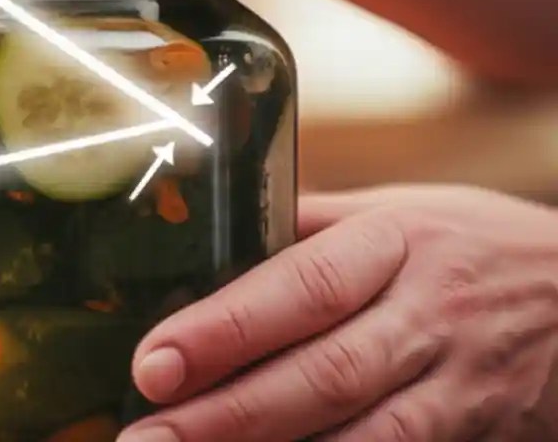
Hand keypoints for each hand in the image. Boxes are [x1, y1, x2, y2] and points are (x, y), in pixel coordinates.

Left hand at [118, 186, 557, 441]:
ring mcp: (464, 386)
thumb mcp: (398, 212)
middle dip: (229, 415)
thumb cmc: (468, 245)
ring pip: (369, 438)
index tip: (154, 362)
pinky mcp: (484, 435)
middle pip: (325, 374)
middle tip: (147, 439)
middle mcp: (430, 316)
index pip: (302, 286)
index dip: (226, 328)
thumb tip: (210, 234)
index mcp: (396, 243)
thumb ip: (309, 228)